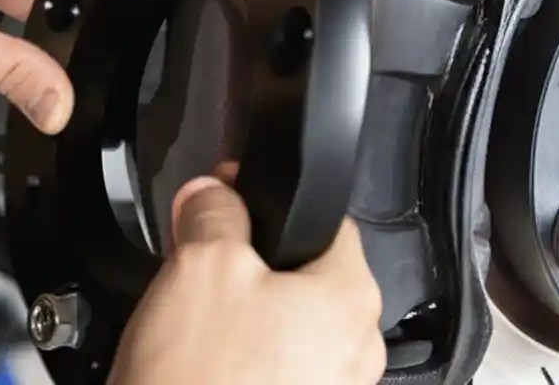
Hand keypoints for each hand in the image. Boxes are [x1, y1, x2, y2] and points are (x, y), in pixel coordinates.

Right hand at [109, 177, 385, 384]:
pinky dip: (247, 367)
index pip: (329, 224)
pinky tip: (208, 371)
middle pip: (307, 280)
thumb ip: (214, 213)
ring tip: (199, 335)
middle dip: (254, 271)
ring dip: (249, 323)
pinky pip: (280, 375)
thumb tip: (214, 193)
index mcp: (352, 298)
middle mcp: (358, 350)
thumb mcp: (199, 267)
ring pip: (290, 331)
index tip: (234, 203)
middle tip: (203, 275)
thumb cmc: (201, 382)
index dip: (271, 205)